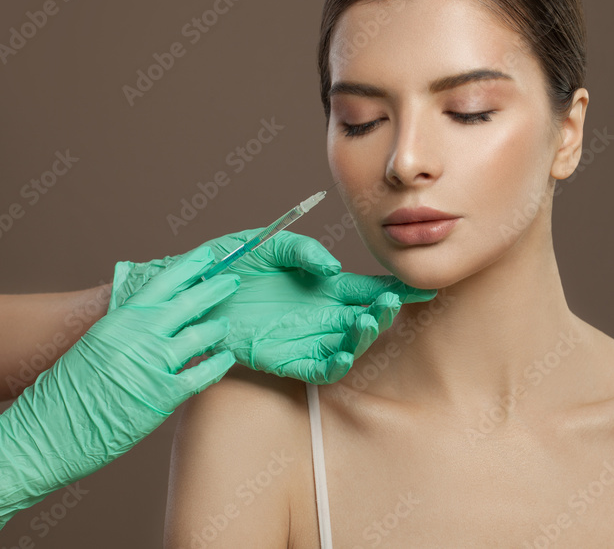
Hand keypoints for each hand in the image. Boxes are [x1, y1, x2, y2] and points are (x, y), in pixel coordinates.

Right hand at [0, 246, 237, 544]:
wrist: (41, 436)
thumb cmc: (62, 396)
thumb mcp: (91, 347)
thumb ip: (123, 330)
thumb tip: (149, 315)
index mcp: (117, 321)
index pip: (161, 284)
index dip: (190, 267)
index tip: (209, 257)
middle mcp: (136, 336)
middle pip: (187, 303)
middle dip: (214, 289)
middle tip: (233, 281)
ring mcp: (150, 364)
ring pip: (200, 335)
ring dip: (217, 327)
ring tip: (227, 323)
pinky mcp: (160, 396)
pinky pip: (202, 374)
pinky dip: (218, 364)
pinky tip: (226, 358)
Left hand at [109, 228, 437, 382]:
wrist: (190, 291)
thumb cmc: (230, 264)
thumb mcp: (268, 246)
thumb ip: (302, 251)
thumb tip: (331, 268)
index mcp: (323, 286)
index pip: (368, 288)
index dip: (396, 289)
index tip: (423, 287)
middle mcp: (320, 313)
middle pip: (365, 318)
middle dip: (383, 311)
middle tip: (389, 301)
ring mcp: (303, 337)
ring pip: (347, 345)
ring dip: (362, 337)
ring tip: (367, 320)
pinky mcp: (281, 358)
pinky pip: (315, 369)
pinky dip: (333, 366)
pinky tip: (344, 356)